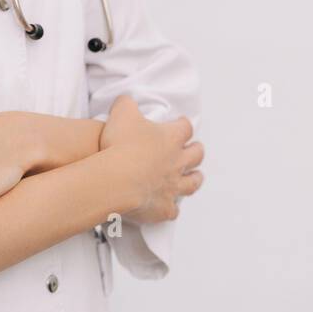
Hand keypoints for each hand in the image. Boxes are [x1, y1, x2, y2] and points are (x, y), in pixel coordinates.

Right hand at [100, 96, 203, 223]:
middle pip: (196, 155)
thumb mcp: (122, 112)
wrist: (117, 178)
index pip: (185, 128)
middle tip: (194, 149)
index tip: (181, 123)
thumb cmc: (120, 144)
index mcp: (171, 138)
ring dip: (194, 179)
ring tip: (195, 177)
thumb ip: (126, 103)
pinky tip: (169, 207)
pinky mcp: (163, 207)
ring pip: (192, 183)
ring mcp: (173, 186)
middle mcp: (178, 162)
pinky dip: (172, 208)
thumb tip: (126, 101)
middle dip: (196, 151)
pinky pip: (173, 210)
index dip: (183, 124)